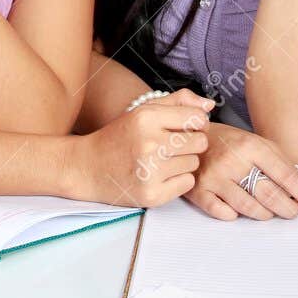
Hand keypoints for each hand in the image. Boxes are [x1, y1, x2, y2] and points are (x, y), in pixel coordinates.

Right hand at [66, 90, 214, 207]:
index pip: (197, 119)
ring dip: (182, 163)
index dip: (196, 124)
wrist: (87, 168)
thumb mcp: (143, 112)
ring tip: (160, 162)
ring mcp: (149, 171)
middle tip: (171, 147)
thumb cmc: (120, 138)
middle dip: (190, 144)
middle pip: (200, 143)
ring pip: (194, 164)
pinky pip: (187, 184)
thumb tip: (210, 106)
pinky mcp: (151, 195)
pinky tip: (159, 176)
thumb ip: (178, 103)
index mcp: (146, 118)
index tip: (183, 129)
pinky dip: (177, 181)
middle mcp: (148, 144)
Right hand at [182, 123, 297, 220]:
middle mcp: (233, 161)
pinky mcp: (198, 191)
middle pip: (270, 195)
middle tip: (293, 211)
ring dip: (265, 214)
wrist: (189, 137)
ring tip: (268, 210)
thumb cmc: (229, 143)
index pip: (287, 175)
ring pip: (249, 208)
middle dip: (289, 209)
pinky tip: (238, 209)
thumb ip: (286, 168)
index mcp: (251, 146)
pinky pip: (223, 213)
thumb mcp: (260, 146)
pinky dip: (235, 216)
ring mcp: (215, 177)